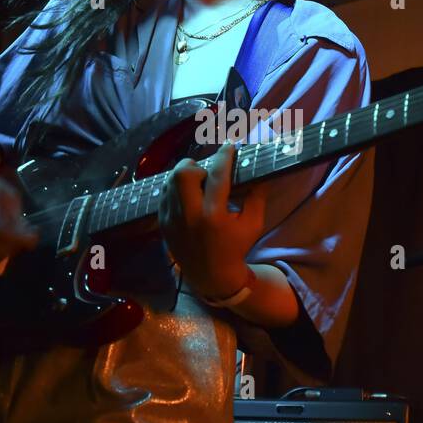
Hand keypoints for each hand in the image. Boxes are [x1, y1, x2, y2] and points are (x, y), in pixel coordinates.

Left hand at [159, 142, 267, 297]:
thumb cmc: (236, 247)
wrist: (211, 276)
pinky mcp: (163, 223)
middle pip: (184, 174)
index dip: (224, 156)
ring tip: (197, 181)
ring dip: (184, 175)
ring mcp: (172, 220)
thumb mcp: (253, 224)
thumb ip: (257, 196)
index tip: (229, 147)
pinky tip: (187, 194)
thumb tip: (259, 170)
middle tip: (206, 171)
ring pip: (170, 181)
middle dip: (196, 165)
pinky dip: (175, 188)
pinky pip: (164, 194)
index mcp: (214, 216)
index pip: (217, 176)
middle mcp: (190, 216)